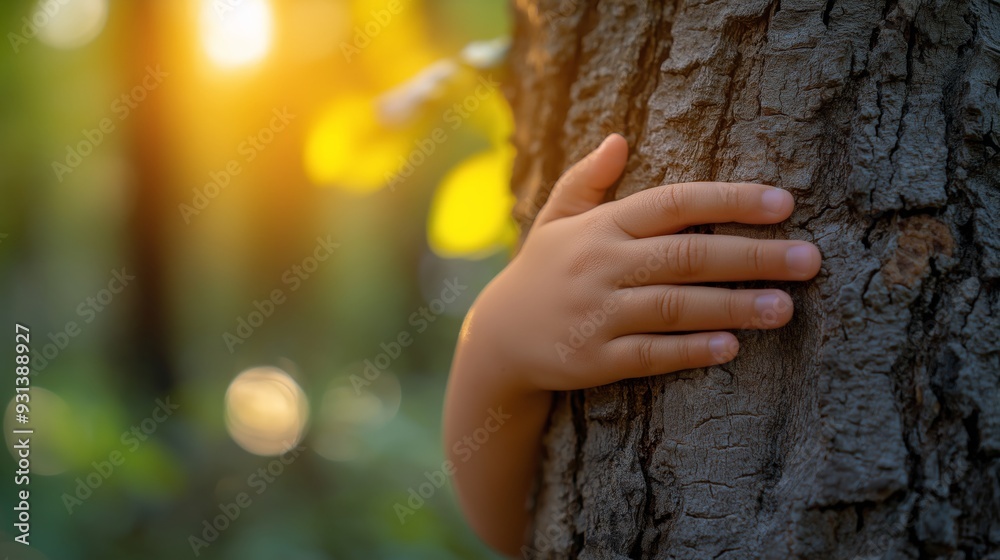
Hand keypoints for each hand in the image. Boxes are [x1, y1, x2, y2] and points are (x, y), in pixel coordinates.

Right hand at [466, 133, 820, 392]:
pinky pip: (651, 354)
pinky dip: (692, 350)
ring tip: (786, 307)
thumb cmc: (542, 271)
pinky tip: (732, 346)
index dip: (729, 201)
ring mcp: (597, 314)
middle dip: (752, 256)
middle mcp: (600, 266)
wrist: (498, 338)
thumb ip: (587, 179)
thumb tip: (619, 139)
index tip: (783, 203)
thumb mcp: (556, 220)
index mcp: (600, 227)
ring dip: (735, 306)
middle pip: (686, 256)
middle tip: (808, 259)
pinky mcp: (595, 358)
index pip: (673, 203)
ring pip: (676, 307)